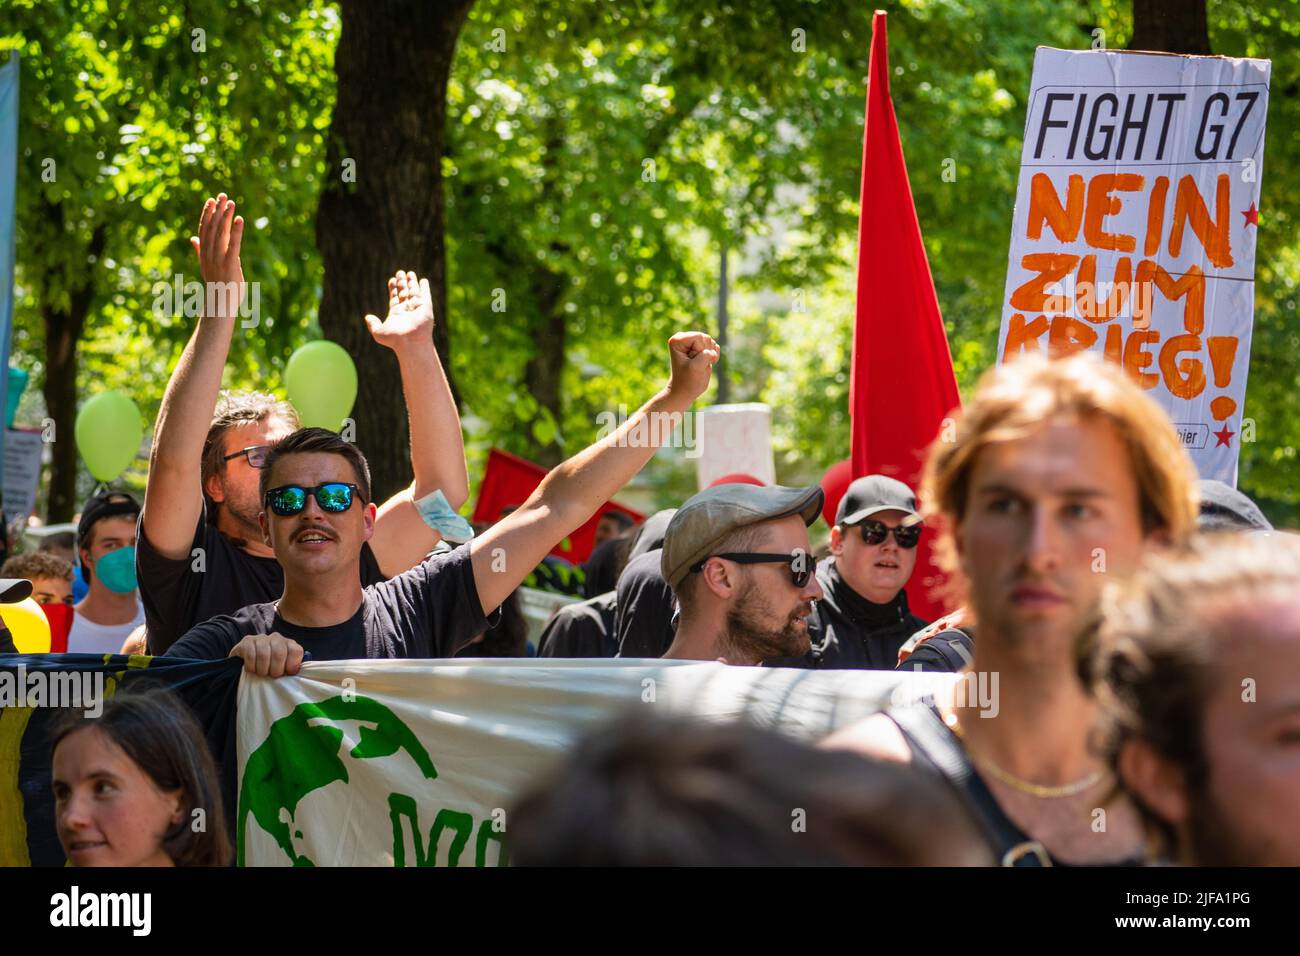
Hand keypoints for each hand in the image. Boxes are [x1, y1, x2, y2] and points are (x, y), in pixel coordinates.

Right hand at [190, 193, 245, 318]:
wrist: (220, 305)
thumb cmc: (217, 286)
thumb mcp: (206, 266)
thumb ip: (200, 250)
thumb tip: (192, 238)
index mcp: (204, 253)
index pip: (204, 229)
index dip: (207, 214)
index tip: (210, 200)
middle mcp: (210, 254)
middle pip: (212, 227)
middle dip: (217, 210)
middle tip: (222, 195)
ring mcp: (219, 259)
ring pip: (221, 233)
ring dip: (226, 216)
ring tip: (231, 202)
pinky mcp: (231, 264)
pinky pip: (234, 244)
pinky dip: (236, 231)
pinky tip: (240, 219)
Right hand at [228, 632, 303, 677]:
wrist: (246, 663)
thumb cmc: (270, 669)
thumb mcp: (284, 669)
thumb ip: (293, 669)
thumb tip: (296, 673)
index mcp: (289, 644)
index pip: (296, 651)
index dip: (291, 665)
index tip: (287, 673)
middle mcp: (276, 638)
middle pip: (279, 654)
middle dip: (275, 670)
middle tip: (272, 676)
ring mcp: (261, 638)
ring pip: (263, 655)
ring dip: (262, 670)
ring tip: (262, 673)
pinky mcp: (247, 640)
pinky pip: (250, 654)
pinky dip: (251, 666)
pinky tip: (252, 669)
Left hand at [365, 270, 434, 350]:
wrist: (410, 342)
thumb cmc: (395, 339)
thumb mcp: (379, 332)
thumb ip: (373, 324)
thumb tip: (367, 317)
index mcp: (397, 314)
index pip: (395, 298)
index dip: (393, 289)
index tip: (392, 280)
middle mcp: (407, 310)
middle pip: (404, 293)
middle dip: (402, 283)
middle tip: (400, 272)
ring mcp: (417, 308)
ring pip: (414, 292)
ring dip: (412, 282)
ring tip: (409, 273)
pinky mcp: (426, 307)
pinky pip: (425, 295)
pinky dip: (425, 288)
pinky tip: (423, 281)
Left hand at [666, 331, 719, 402]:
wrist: (686, 390)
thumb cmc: (688, 381)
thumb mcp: (696, 368)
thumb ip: (706, 355)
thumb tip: (715, 348)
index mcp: (677, 340)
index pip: (699, 338)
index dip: (699, 351)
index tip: (691, 362)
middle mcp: (684, 338)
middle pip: (705, 338)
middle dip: (705, 353)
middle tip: (696, 364)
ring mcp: (692, 342)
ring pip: (711, 342)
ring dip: (710, 355)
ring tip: (700, 365)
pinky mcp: (700, 347)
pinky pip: (714, 346)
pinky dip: (714, 356)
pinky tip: (706, 363)